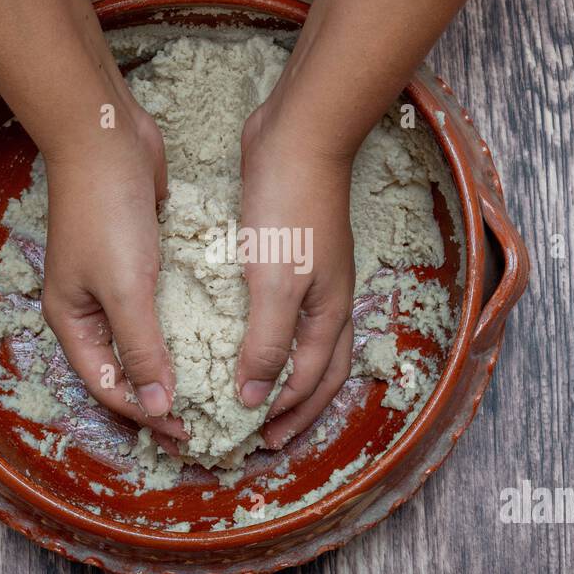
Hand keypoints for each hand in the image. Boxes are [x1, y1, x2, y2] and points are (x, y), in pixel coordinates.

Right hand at [36, 95, 185, 438]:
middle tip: (206, 421)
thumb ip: (141, 348)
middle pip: (126, 370)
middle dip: (162, 397)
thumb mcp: (124, 289)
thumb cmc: (106, 213)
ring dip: (177, 363)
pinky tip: (217, 338)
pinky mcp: (141, 260)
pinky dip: (185, 325)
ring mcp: (115, 284)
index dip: (148, 414)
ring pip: (148, 339)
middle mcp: (90, 309)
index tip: (192, 431)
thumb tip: (158, 407)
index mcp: (72, 322)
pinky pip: (164, 306)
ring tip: (215, 387)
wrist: (106, 137)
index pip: (110, 387)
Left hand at [236, 98, 356, 448]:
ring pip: (306, 343)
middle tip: (267, 436)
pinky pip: (284, 312)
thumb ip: (269, 342)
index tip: (252, 437)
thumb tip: (255, 397)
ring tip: (260, 395)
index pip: (310, 381)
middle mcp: (328, 301)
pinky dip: (271, 336)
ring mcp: (312, 276)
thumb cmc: (290, 208)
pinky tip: (245, 334)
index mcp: (329, 313)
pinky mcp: (289, 254)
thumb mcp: (278, 283)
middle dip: (296, 408)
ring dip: (287, 376)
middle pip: (320, 371)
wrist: (298, 136)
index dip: (284, 413)